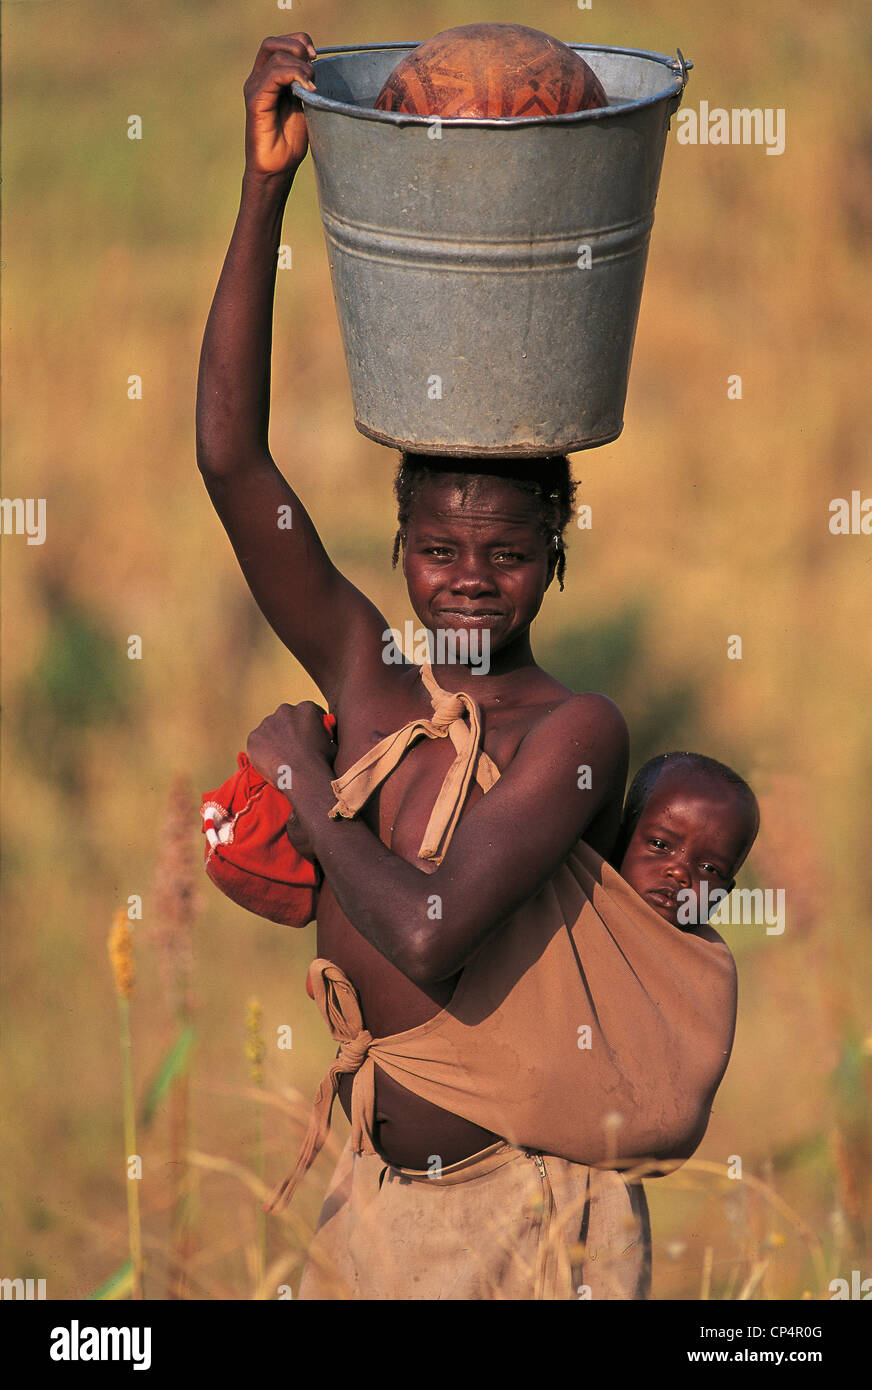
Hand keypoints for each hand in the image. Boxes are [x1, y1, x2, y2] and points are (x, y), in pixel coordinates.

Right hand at [243, 33, 316, 179]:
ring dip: (299, 66)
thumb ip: (305, 84)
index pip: (279, 44)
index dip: (299, 42)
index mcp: (268, 77)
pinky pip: (272, 75)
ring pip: (275, 56)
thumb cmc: (290, 141)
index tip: (317, 58)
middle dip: (298, 47)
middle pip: (274, 43)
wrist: (277, 167)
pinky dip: (293, 75)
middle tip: (314, 66)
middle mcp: (258, 79)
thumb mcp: (304, 105)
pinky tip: (306, 90)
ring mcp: (255, 88)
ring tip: (312, 85)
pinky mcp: (255, 100)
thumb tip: (316, 65)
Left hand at [246, 700, 334, 791]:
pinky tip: (271, 762)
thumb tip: (325, 737)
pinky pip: (257, 743)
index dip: (306, 725)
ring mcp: (267, 723)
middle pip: (285, 718)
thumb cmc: (321, 762)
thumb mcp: (331, 743)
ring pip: (269, 730)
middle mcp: (285, 710)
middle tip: (292, 748)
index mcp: (306, 709)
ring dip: (274, 740)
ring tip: (281, 758)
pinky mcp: (254, 737)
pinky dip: (261, 751)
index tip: (307, 736)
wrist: (303, 777)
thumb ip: (324, 734)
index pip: (305, 713)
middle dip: (288, 730)